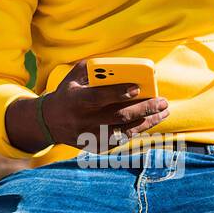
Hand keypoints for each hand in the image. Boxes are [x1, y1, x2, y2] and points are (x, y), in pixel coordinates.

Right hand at [5, 60, 169, 153]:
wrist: (50, 121)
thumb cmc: (69, 92)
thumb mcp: (74, 76)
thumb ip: (96, 68)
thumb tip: (124, 66)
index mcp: (76, 100)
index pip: (99, 98)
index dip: (118, 93)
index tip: (137, 87)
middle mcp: (83, 120)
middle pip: (119, 116)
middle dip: (144, 108)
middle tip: (162, 101)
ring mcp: (90, 136)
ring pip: (125, 131)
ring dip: (147, 122)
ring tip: (163, 112)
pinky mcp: (96, 146)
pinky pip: (122, 139)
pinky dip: (137, 130)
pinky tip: (149, 121)